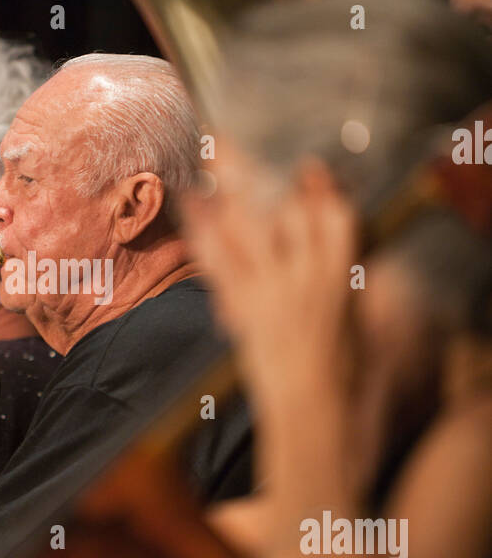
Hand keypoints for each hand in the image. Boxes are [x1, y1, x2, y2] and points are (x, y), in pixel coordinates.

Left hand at [184, 151, 359, 423]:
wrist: (316, 418)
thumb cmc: (348, 380)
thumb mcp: (365, 327)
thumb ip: (358, 288)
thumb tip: (362, 267)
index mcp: (342, 279)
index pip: (335, 220)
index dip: (323, 190)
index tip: (311, 167)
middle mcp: (305, 278)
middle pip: (283, 212)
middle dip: (254, 174)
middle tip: (223, 139)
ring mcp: (272, 292)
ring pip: (249, 227)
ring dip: (225, 188)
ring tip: (203, 155)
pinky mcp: (246, 311)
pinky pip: (222, 263)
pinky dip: (205, 230)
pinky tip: (191, 204)